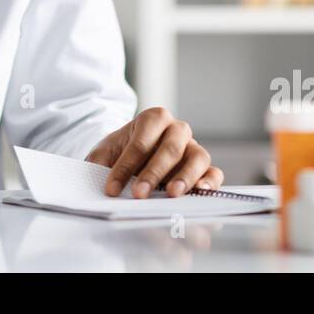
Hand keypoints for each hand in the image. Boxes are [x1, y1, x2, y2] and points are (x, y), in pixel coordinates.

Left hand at [86, 107, 223, 198]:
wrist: (129, 158)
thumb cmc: (119, 153)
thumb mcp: (103, 154)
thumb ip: (99, 165)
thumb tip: (103, 187)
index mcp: (153, 118)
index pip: (141, 141)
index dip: (125, 166)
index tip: (111, 188)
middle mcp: (177, 129)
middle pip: (170, 148)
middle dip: (153, 173)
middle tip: (139, 194)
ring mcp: (193, 147)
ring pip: (197, 157)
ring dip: (185, 177)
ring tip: (171, 194)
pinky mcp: (203, 167)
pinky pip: (213, 172)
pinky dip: (210, 181)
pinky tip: (199, 192)